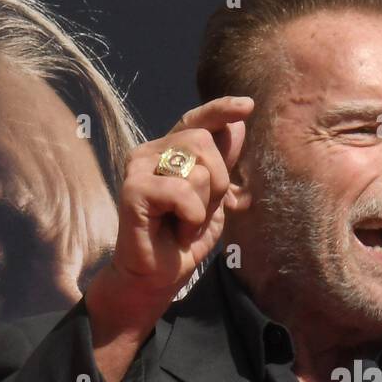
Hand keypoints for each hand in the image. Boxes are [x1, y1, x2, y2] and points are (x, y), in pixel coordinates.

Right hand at [89, 95, 252, 334]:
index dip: (220, 110)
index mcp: (168, 152)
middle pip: (203, 141)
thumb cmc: (181, 239)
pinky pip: (182, 192)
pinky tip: (176, 231)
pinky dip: (191, 217)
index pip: (196, 120)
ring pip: (197, 168)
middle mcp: (150, 152)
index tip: (247, 105)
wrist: (156, 276)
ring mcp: (139, 168)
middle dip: (217, 181)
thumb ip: (221, 164)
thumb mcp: (212, 200)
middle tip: (200, 212)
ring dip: (203, 205)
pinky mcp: (134, 189)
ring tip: (184, 223)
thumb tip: (238, 125)